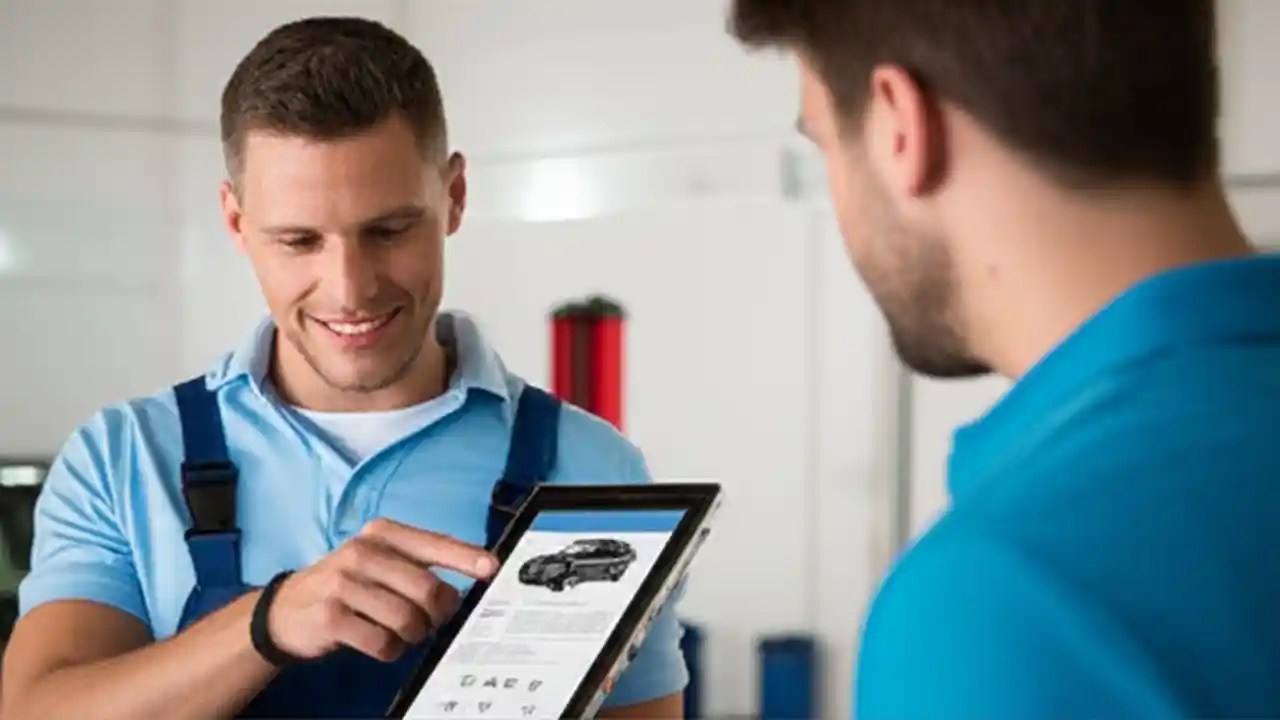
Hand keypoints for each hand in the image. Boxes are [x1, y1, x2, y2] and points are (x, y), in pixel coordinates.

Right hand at [265, 518, 496, 661]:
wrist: (288, 608)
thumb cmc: (349, 584)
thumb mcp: (381, 563)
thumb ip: (419, 567)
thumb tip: (467, 583)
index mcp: (383, 534)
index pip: (434, 543)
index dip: (466, 558)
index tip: (492, 568)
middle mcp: (363, 552)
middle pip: (427, 589)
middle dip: (438, 614)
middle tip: (432, 622)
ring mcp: (344, 583)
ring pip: (406, 619)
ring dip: (413, 635)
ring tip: (402, 632)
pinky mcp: (330, 616)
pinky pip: (381, 642)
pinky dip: (389, 650)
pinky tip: (379, 642)